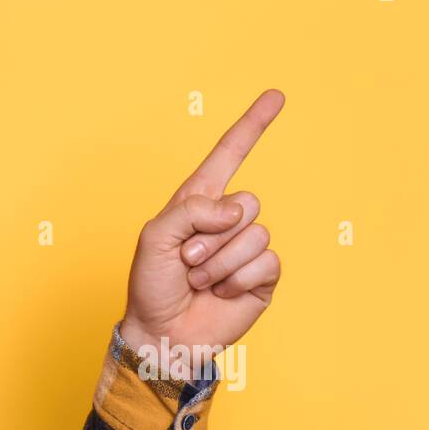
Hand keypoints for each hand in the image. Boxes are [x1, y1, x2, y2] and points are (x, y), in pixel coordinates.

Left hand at [119, 89, 284, 377]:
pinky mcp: (262, 278)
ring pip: (255, 234)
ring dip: (220, 261)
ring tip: (199, 279)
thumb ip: (192, 210)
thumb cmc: (152, 284)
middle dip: (212, 234)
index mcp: (199, 201)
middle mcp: (227, 220)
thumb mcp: (155, 236)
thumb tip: (237, 211)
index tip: (277, 96)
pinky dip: (237, 279)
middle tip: (187, 259)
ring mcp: (247, 248)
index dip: (253, 125)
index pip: (230, 155)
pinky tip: (221, 292)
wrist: (163, 333)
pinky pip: (266, 262)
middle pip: (248, 201)